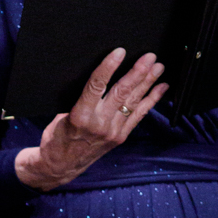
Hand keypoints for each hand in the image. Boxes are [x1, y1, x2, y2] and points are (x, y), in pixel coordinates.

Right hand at [15, 50, 166, 191]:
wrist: (61, 166)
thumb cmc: (57, 138)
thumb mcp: (61, 115)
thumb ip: (81, 100)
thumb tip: (99, 79)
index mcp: (80, 115)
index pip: (96, 86)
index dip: (108, 67)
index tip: (119, 52)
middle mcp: (99, 123)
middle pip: (121, 92)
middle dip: (137, 72)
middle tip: (149, 57)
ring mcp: (113, 131)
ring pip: (133, 102)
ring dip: (148, 82)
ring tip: (158, 67)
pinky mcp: (121, 137)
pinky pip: (139, 115)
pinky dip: (151, 100)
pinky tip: (160, 88)